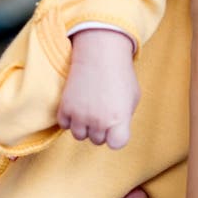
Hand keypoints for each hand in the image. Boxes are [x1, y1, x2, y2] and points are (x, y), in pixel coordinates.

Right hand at [57, 30, 139, 147]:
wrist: (99, 52)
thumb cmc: (120, 73)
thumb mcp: (133, 96)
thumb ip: (126, 117)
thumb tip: (115, 129)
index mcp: (120, 119)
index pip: (117, 144)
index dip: (116, 137)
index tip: (116, 127)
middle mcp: (100, 121)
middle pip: (98, 140)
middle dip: (101, 128)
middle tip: (102, 109)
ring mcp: (80, 115)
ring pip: (80, 135)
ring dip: (84, 125)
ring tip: (90, 107)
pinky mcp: (65, 108)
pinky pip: (65, 125)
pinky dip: (69, 118)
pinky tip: (78, 104)